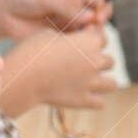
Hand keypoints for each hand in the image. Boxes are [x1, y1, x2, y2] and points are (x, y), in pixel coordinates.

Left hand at [0, 0, 111, 41]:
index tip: (98, 19)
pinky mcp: (63, 39)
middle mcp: (77, 9)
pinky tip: (69, 48)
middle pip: (99, 20)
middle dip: (97, 27)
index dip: (103, 10)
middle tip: (87, 32)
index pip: (100, 1)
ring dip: (88, 38)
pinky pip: (77, 45)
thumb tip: (90, 17)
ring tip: (77, 40)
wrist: (4, 13)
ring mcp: (71, 25)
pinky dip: (77, 48)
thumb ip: (69, 6)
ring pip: (90, 34)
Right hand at [1, 27, 118, 114]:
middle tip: (83, 65)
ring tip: (90, 83)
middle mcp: (96, 61)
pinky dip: (94, 101)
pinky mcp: (84, 100)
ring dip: (103, 82)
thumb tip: (71, 39)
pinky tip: (82, 96)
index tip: (81, 45)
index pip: (103, 38)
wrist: (24, 77)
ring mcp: (92, 82)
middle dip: (99, 62)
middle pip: (110, 61)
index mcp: (89, 41)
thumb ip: (67, 36)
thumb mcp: (48, 33)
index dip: (93, 41)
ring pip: (113, 84)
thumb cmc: (32, 51)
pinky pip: (100, 103)